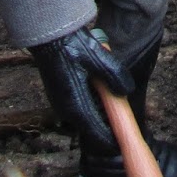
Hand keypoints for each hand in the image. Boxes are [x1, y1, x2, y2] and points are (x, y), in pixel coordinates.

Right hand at [29, 28, 133, 152]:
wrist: (48, 36)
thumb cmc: (71, 46)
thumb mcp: (98, 58)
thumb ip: (115, 75)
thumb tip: (128, 91)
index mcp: (77, 107)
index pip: (98, 136)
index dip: (114, 140)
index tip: (127, 139)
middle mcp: (67, 111)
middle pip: (93, 128)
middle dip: (109, 124)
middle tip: (126, 116)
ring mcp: (61, 105)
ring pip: (86, 118)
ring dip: (100, 113)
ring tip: (116, 102)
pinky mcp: (60, 97)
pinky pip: (79, 108)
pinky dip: (92, 105)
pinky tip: (100, 90)